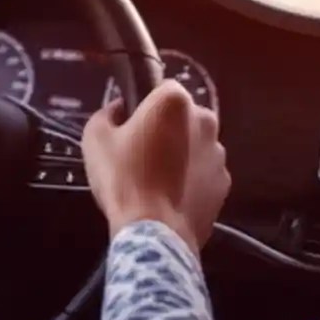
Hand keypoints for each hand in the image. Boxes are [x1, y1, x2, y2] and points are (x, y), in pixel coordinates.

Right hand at [82, 80, 229, 253]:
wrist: (154, 231)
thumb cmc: (123, 178)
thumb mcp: (95, 138)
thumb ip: (107, 113)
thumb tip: (118, 110)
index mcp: (175, 101)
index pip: (161, 87)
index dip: (143, 104)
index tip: (129, 125)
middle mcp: (205, 120)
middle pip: (182, 117)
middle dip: (166, 129)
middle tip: (140, 154)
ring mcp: (219, 154)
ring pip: (195, 145)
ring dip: (180, 154)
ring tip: (155, 180)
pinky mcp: (224, 184)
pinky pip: (203, 173)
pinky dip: (191, 180)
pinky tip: (170, 197)